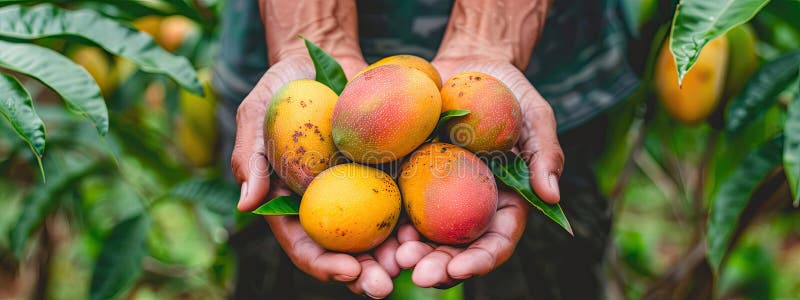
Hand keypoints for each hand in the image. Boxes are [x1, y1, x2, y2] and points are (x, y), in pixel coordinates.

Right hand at [231, 53, 400, 296]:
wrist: (324, 60)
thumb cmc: (281, 88)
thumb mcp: (257, 114)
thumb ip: (251, 158)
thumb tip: (246, 206)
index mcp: (294, 206)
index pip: (306, 246)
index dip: (324, 264)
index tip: (349, 271)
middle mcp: (330, 206)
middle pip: (346, 252)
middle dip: (365, 275)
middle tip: (385, 285)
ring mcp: (362, 192)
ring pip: (380, 236)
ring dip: (397, 255)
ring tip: (415, 263)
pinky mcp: (390, 173)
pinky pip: (405, 201)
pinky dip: (417, 219)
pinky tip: (432, 230)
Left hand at [391, 55, 563, 286]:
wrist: (467, 65)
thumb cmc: (510, 92)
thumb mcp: (535, 117)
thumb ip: (545, 154)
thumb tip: (552, 196)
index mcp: (501, 203)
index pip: (494, 242)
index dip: (479, 261)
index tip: (460, 270)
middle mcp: (466, 206)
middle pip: (453, 249)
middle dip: (437, 268)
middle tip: (417, 273)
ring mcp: (433, 194)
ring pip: (420, 235)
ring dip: (406, 253)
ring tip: (394, 256)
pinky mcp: (405, 175)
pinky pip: (393, 202)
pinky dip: (384, 220)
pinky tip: (374, 228)